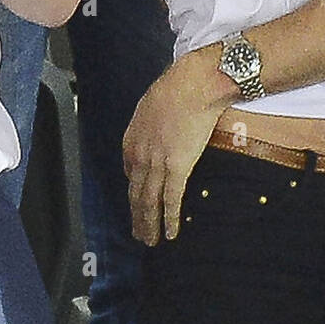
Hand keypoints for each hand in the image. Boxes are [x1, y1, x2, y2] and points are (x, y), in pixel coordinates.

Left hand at [123, 46, 228, 245]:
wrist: (194, 84)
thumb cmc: (177, 86)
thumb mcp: (151, 105)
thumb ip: (149, 125)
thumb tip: (155, 131)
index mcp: (132, 140)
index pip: (130, 174)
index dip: (134, 192)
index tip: (138, 203)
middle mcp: (140, 156)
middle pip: (135, 194)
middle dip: (136, 217)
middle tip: (138, 234)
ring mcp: (157, 164)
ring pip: (149, 202)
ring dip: (149, 224)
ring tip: (150, 240)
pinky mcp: (177, 168)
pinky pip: (171, 200)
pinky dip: (168, 219)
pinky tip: (169, 233)